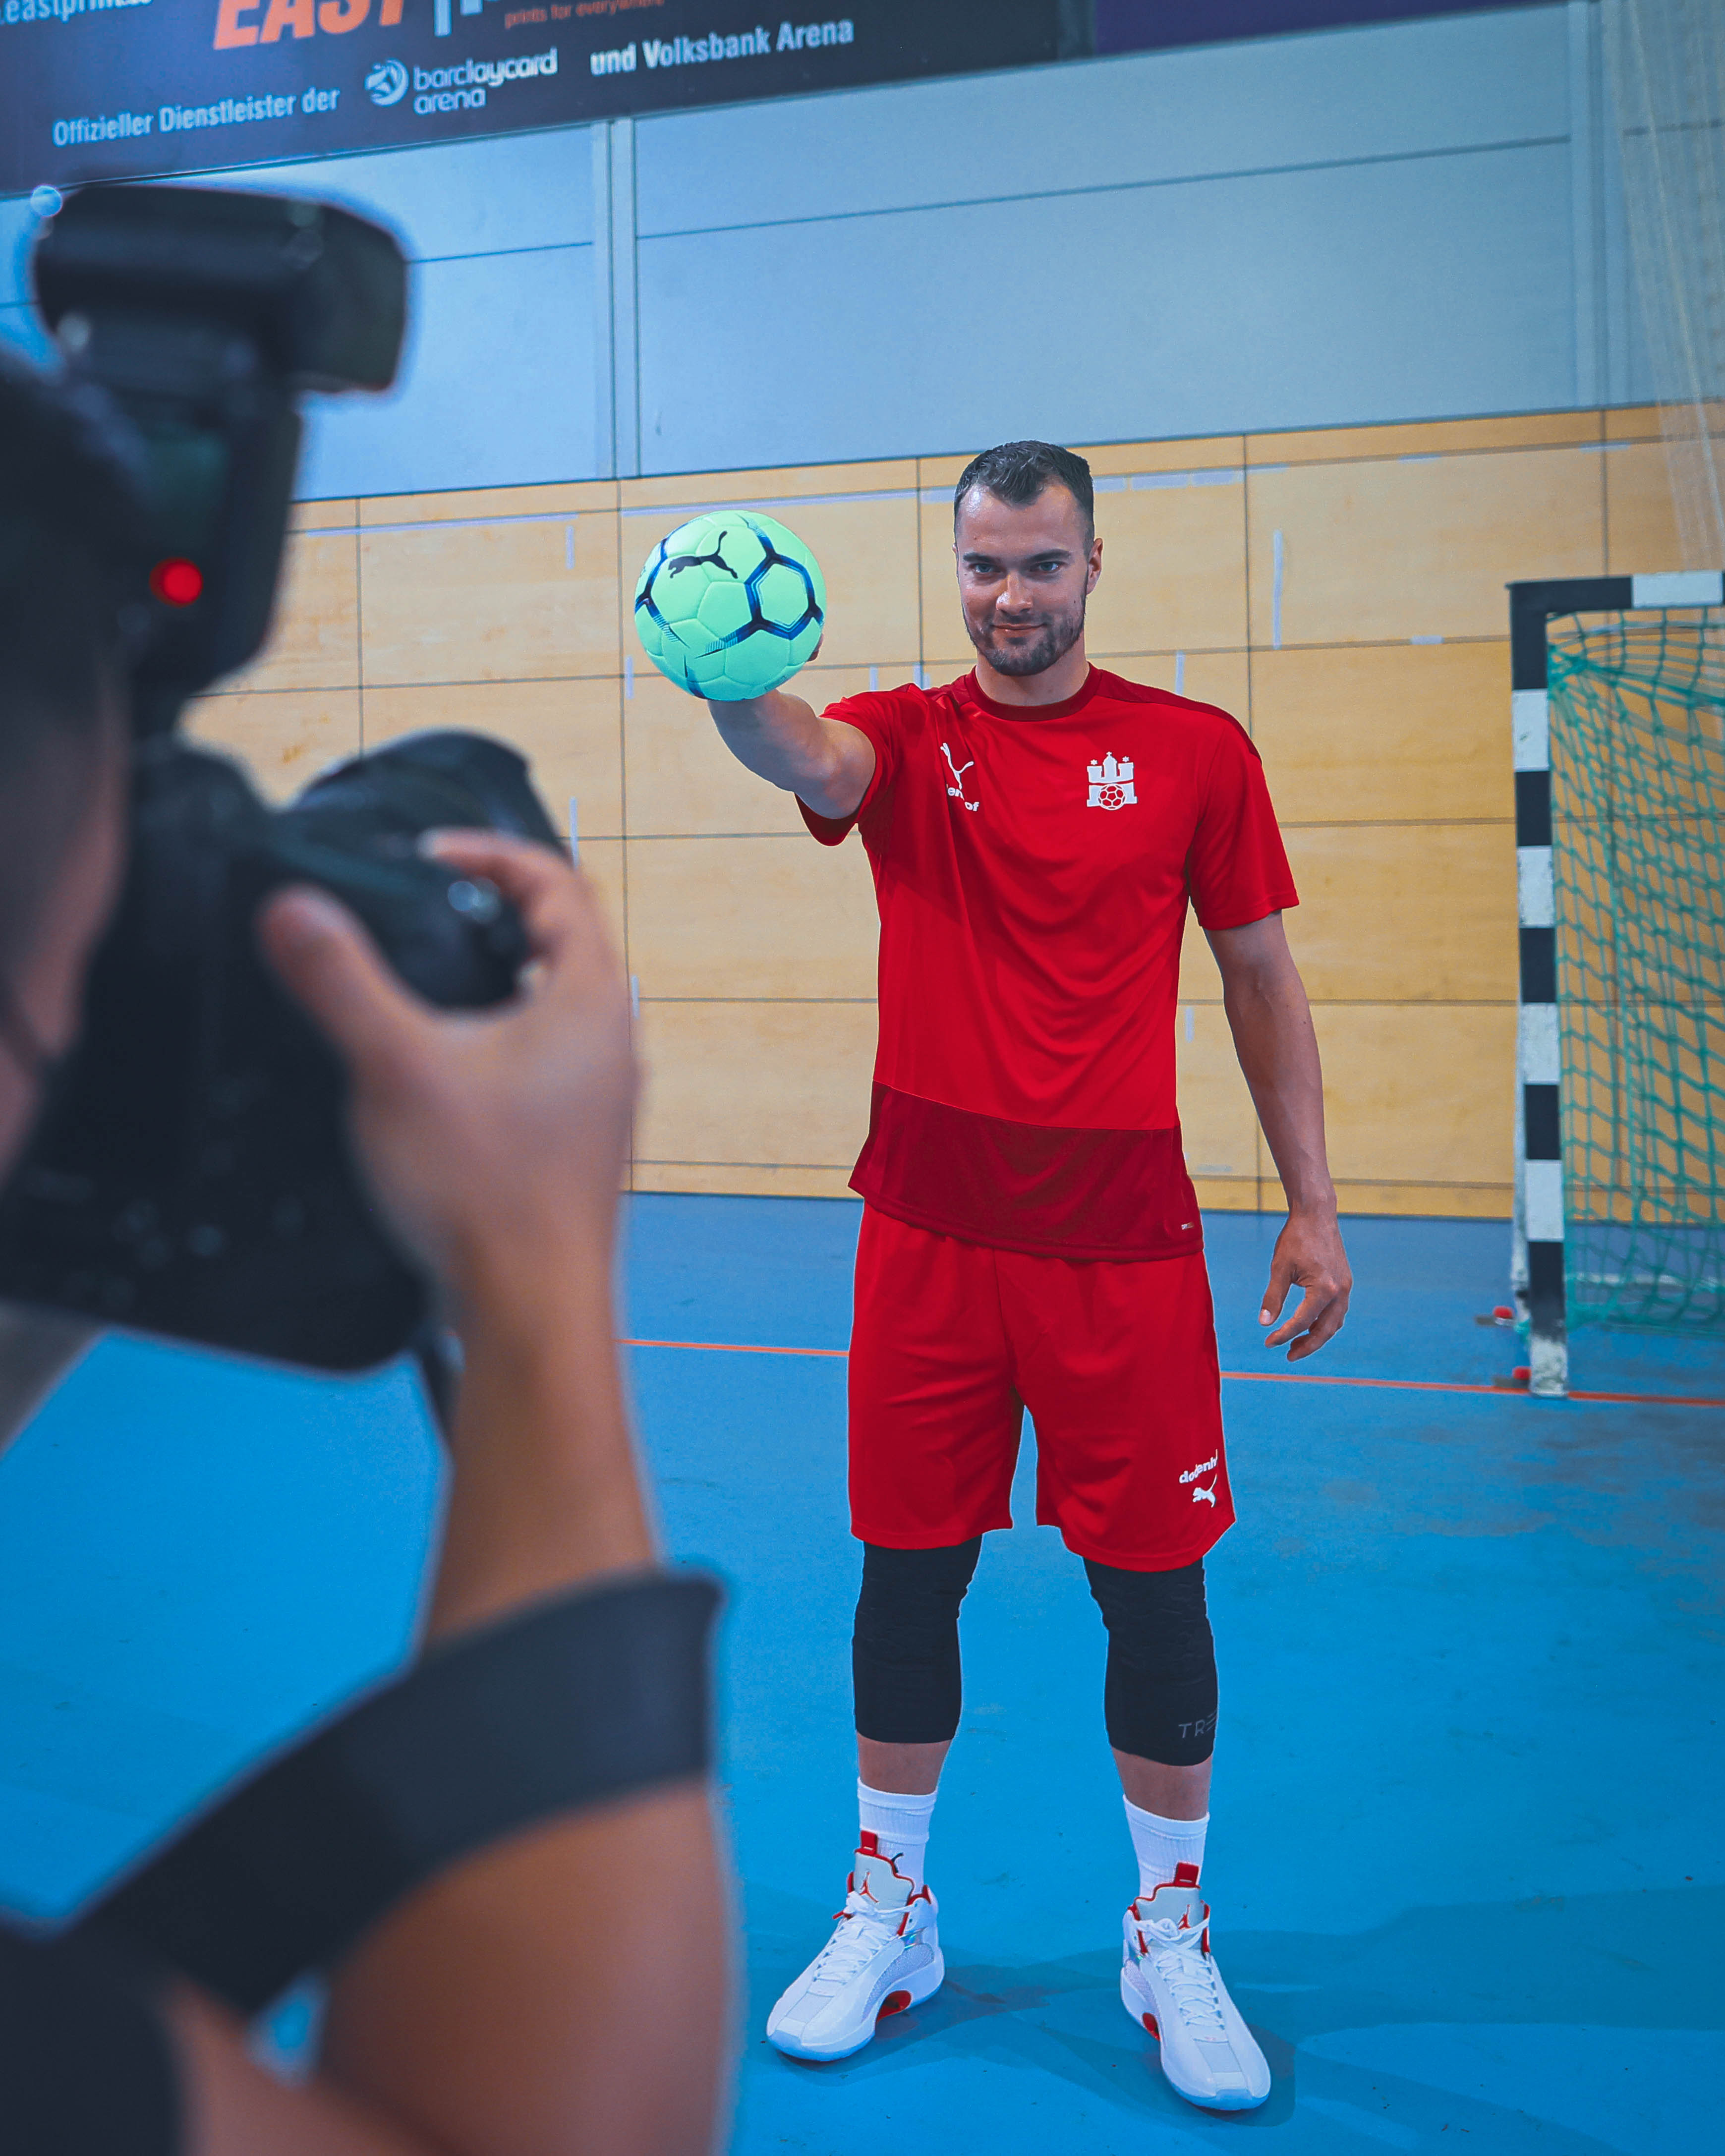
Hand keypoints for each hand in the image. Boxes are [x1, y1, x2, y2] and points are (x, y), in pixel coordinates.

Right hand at [257, 832, 634, 1315]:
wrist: (529, 1309)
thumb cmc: (486, 1192)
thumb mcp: (397, 1067)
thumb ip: (342, 982)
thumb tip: (292, 910)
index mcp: (590, 999)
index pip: (559, 883)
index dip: (493, 851)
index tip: (427, 852)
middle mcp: (611, 1041)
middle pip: (561, 939)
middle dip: (489, 912)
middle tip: (419, 907)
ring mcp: (599, 1096)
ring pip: (550, 1005)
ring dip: (491, 981)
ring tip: (419, 983)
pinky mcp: (574, 1142)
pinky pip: (540, 1063)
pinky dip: (492, 1042)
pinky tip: (438, 1070)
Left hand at [1258, 1208, 1351, 1359]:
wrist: (1317, 1215)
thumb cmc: (1296, 1238)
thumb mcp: (1279, 1268)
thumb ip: (1273, 1297)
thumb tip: (1264, 1323)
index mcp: (1324, 1289)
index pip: (1302, 1322)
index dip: (1284, 1335)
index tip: (1268, 1342)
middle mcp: (1340, 1292)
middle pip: (1325, 1330)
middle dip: (1307, 1346)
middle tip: (1288, 1356)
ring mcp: (1346, 1287)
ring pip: (1334, 1323)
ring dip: (1317, 1336)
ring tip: (1296, 1343)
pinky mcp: (1345, 1282)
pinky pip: (1337, 1311)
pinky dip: (1324, 1322)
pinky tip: (1308, 1324)